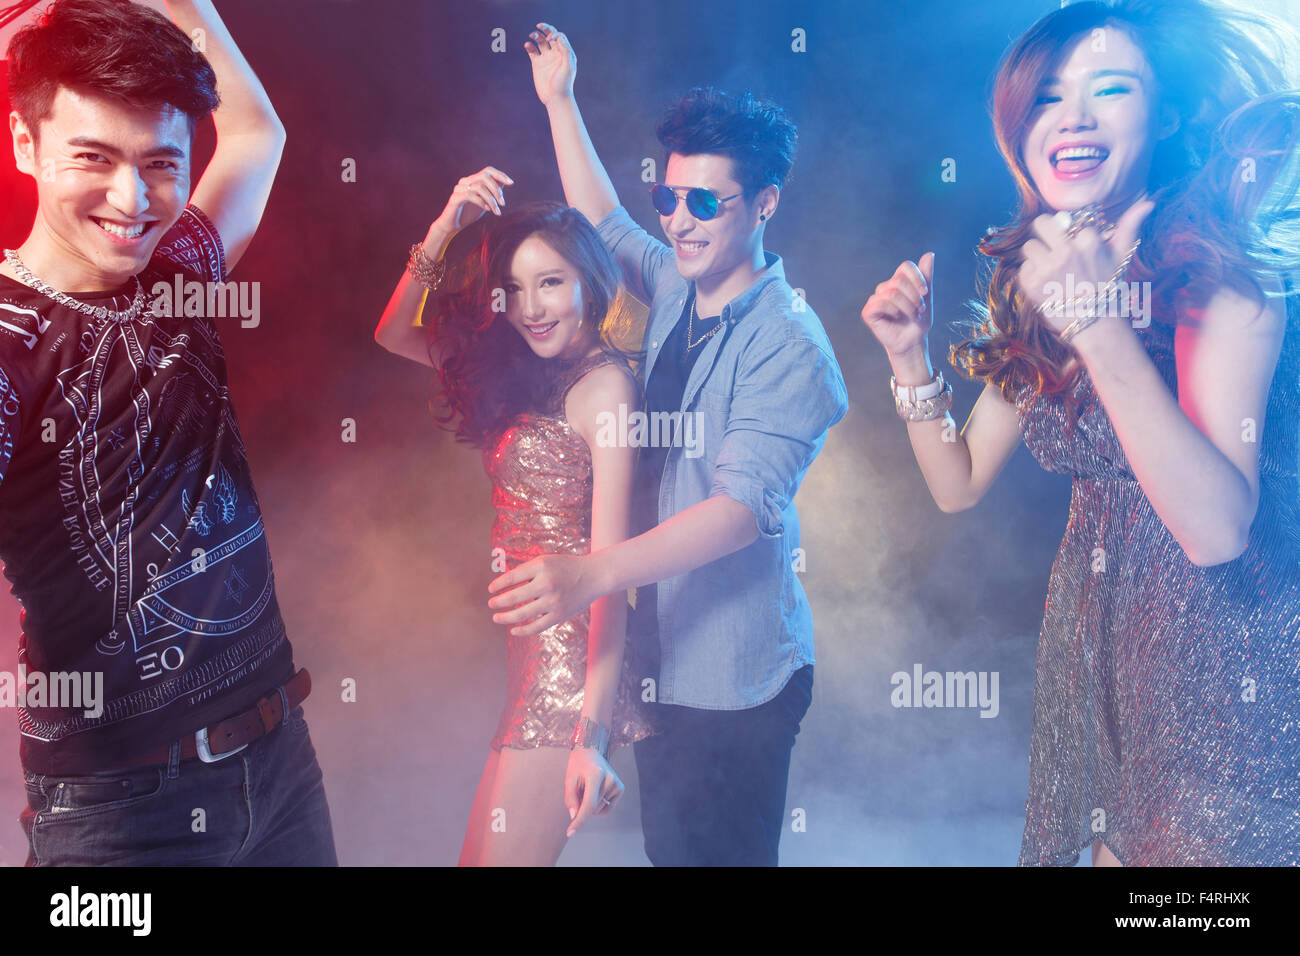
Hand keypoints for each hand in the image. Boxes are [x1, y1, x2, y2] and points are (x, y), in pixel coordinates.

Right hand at [433, 166, 513, 234]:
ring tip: (496, 211)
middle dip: (496, 189)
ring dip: (491, 200)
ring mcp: (459, 189)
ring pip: (479, 187)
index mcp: (472, 180)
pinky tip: (487, 210)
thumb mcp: (484, 202)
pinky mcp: (455, 198)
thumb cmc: (468, 213)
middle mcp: (465, 181)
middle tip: (503, 203)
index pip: (487, 171)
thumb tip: (505, 183)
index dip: (500, 175)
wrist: (452, 226)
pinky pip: (470, 196)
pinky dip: (481, 202)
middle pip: (484, 177)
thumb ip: (492, 192)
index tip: (511, 183)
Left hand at [488, 553, 599, 636]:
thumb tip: (504, 584)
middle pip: (515, 597)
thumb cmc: (567, 567)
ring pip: (522, 614)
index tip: (491, 589)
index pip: (513, 577)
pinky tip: (513, 630)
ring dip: (506, 617)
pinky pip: (536, 627)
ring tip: (496, 617)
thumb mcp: (546, 561)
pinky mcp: (559, 615)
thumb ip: (527, 570)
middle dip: (499, 602)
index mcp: (541, 566)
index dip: (499, 584)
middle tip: (490, 604)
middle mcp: (547, 583)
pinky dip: (523, 630)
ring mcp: (553, 601)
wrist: (594, 576)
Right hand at [525, 22, 575, 106]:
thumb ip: (565, 51)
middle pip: (550, 35)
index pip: (559, 36)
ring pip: (540, 41)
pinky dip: (529, 46)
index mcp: (565, 53)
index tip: (550, 39)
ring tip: (532, 35)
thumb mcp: (568, 67)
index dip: (554, 33)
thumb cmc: (564, 84)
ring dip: (536, 35)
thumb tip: (559, 37)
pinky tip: (527, 45)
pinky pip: (532, 51)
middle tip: (539, 25)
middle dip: (545, 28)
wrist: (555, 98)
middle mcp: (555, 53)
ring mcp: (546, 58)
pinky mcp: (537, 64)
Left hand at [564, 746, 623, 836]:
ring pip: (598, 810)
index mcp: (596, 774)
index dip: (579, 820)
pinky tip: (595, 793)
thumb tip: (575, 817)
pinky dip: (598, 806)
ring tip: (587, 788)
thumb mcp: (569, 779)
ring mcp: (617, 784)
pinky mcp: (620, 788)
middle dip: (581, 806)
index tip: (570, 832)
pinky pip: (606, 809)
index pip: (588, 804)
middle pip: (592, 808)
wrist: (591, 750)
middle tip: (579, 789)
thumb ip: (570, 799)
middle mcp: (610, 779)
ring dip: (589, 805)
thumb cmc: (578, 764)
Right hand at [861, 252, 934, 358]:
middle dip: (914, 297)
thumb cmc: (918, 320)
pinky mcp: (869, 311)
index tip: (925, 292)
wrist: (913, 341)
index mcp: (899, 280)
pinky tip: (896, 317)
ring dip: (907, 306)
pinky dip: (893, 310)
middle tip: (920, 309)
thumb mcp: (926, 296)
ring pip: (892, 293)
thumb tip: (930, 254)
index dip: (917, 277)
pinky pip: (880, 303)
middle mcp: (886, 287)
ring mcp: (876, 299)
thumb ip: (926, 276)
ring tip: (912, 316)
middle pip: (900, 280)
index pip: (905, 266)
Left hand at [1017, 198, 1153, 333]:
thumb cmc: (1108, 286)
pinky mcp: (1032, 284)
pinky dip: (1031, 277)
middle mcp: (1067, 252)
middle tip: (1051, 248)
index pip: (1064, 221)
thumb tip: (1148, 203)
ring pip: (1029, 247)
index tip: (1074, 249)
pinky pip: (1023, 269)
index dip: (1066, 233)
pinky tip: (1046, 286)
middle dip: (1043, 233)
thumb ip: (1129, 226)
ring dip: (1037, 257)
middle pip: (1039, 224)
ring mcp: (1047, 268)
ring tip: (1051, 272)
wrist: (1096, 323)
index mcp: (1088, 240)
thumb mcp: (1121, 254)